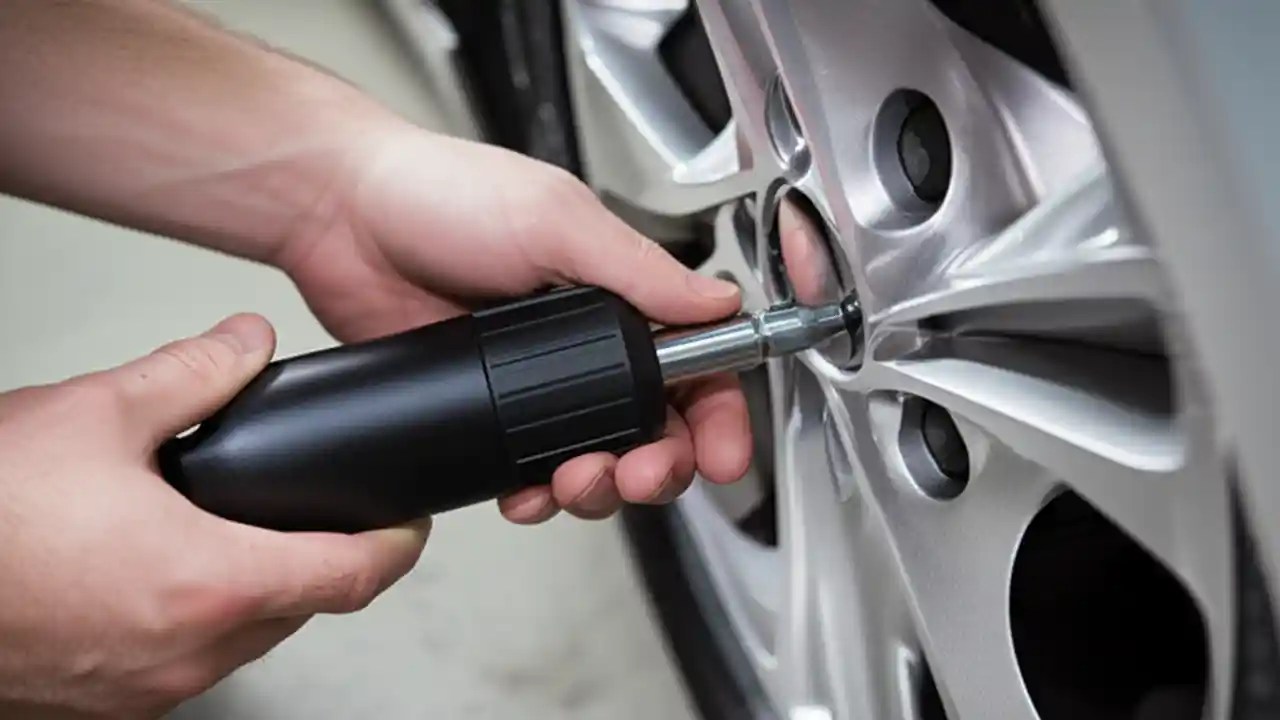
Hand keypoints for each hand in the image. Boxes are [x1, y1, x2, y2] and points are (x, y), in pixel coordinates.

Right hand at [0, 316, 428, 717]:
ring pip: (250, 640)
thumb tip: (246, 343)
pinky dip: (206, 620)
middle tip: (327, 516)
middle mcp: (188, 653)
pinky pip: (191, 664)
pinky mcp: (106, 706)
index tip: (410, 526)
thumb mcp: (95, 413)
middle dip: (329, 562)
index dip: (396, 546)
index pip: (351, 576)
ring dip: (265, 591)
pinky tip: (173, 576)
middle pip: (307, 609)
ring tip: (248, 535)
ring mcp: (146, 691)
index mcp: (207, 582)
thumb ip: (191, 372)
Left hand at [277, 128, 753, 522]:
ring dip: (597, 487)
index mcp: (616, 292)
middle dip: (657, 466)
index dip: (716, 416)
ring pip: (594, 459)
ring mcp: (532, 383)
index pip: (694, 363)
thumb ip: (638, 272)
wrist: (340, 217)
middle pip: (654, 429)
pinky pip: (525, 470)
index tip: (720, 455)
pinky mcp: (484, 410)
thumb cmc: (441, 192)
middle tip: (639, 476)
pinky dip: (535, 493)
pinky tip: (526, 492)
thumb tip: (718, 302)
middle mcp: (583, 342)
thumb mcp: (555, 220)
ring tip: (576, 483)